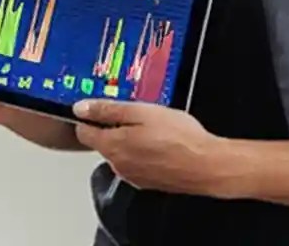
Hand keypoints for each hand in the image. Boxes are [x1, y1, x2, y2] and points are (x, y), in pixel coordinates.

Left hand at [73, 100, 239, 196]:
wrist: (207, 165)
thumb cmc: (178, 137)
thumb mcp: (141, 112)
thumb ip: (108, 110)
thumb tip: (81, 108)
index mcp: (112, 146)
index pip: (83, 132)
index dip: (88, 117)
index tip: (98, 106)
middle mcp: (118, 165)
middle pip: (103, 142)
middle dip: (113, 126)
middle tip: (136, 112)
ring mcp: (133, 176)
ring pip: (121, 152)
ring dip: (129, 140)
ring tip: (153, 127)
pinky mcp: (148, 182)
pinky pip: (136, 163)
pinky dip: (142, 152)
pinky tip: (161, 143)